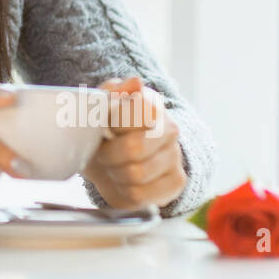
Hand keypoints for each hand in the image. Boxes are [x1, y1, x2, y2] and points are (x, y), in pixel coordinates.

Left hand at [82, 76, 185, 209]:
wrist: (118, 156)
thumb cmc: (109, 128)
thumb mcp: (103, 104)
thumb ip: (113, 90)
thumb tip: (136, 83)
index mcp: (152, 104)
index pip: (134, 114)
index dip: (111, 124)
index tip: (105, 126)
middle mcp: (170, 129)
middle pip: (134, 149)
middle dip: (109, 154)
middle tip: (102, 151)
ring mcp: (175, 158)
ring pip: (136, 175)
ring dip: (114, 172)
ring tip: (113, 165)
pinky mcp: (175, 184)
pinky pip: (141, 195)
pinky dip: (123, 190)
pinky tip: (122, 180)